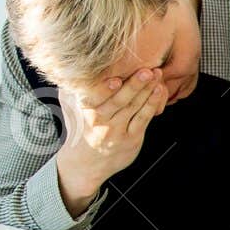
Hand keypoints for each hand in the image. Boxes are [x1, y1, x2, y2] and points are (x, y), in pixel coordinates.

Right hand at [54, 67, 167, 212]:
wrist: (85, 164)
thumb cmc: (79, 130)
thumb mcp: (70, 108)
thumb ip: (73, 88)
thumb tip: (72, 66)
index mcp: (84, 112)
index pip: (94, 99)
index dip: (105, 90)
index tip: (115, 79)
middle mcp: (100, 122)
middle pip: (118, 102)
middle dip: (134, 85)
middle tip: (147, 70)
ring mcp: (117, 131)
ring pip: (133, 108)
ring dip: (146, 91)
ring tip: (156, 75)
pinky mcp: (131, 138)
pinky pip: (143, 119)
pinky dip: (151, 104)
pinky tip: (158, 91)